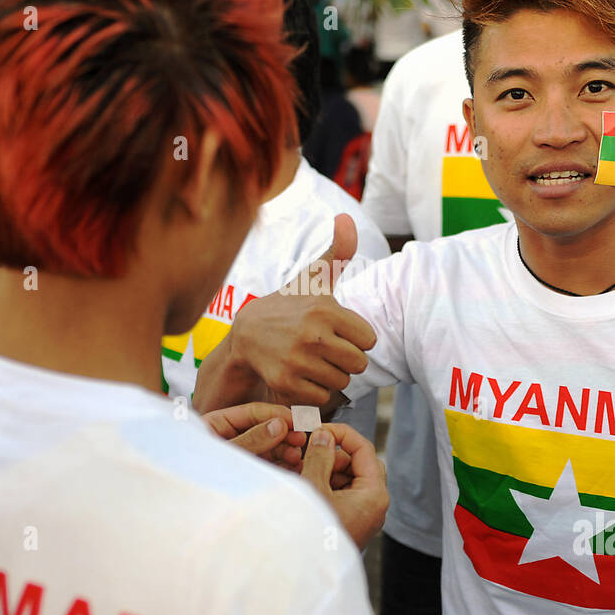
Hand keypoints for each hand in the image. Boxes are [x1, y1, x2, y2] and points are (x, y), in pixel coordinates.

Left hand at [202, 402, 305, 469]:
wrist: (185, 509)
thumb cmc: (199, 475)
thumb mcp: (226, 453)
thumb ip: (252, 439)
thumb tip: (280, 425)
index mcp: (218, 424)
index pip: (253, 412)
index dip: (277, 414)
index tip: (298, 420)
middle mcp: (231, 438)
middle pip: (264, 429)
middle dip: (285, 434)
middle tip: (301, 440)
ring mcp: (241, 456)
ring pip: (269, 448)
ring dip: (286, 450)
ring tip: (297, 457)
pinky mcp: (249, 473)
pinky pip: (269, 465)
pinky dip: (283, 465)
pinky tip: (296, 467)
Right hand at [227, 214, 375, 407]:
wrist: (246, 335)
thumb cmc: (289, 304)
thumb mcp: (313, 278)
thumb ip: (338, 251)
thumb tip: (346, 218)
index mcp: (326, 310)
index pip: (369, 340)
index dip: (356, 338)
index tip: (339, 331)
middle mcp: (313, 335)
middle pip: (358, 364)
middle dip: (346, 359)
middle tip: (328, 349)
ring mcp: (298, 361)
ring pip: (341, 381)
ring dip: (332, 375)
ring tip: (314, 361)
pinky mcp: (286, 383)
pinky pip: (322, 397)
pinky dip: (315, 390)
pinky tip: (303, 375)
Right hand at [299, 424, 387, 550]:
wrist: (303, 576)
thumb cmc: (310, 534)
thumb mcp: (313, 487)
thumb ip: (319, 456)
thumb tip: (324, 435)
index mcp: (374, 494)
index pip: (364, 449)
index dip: (341, 434)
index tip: (319, 429)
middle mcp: (375, 505)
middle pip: (359, 463)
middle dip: (334, 454)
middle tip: (309, 450)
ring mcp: (364, 516)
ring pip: (350, 479)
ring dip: (328, 469)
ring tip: (303, 469)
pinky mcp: (352, 524)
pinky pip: (343, 495)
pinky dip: (327, 485)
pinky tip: (306, 486)